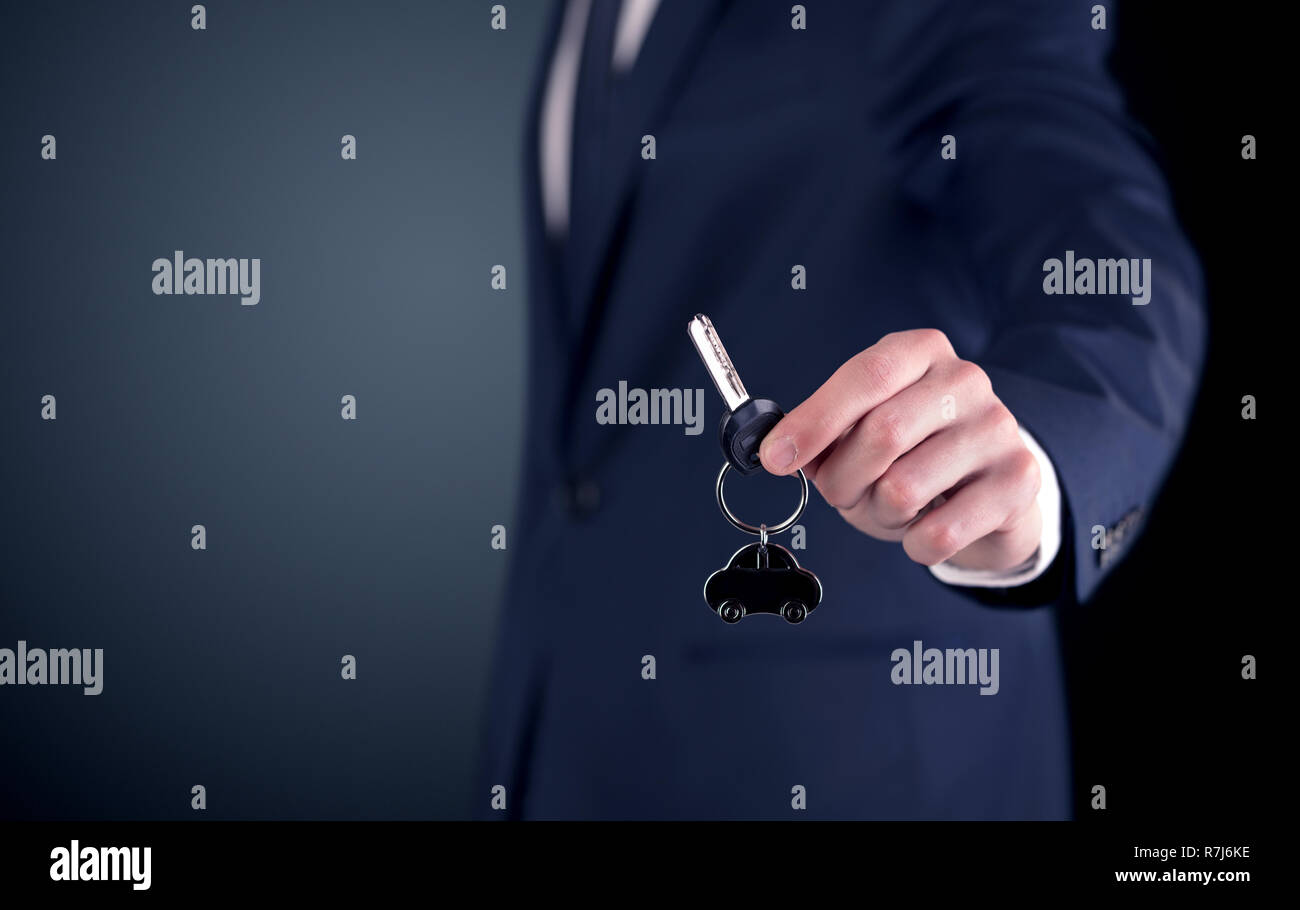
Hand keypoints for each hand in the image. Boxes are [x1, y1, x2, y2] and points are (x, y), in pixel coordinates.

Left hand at [758, 329, 1040, 570]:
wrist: (989, 493)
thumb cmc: (914, 456)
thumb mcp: (862, 433)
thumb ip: (823, 434)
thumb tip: (778, 450)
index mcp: (921, 353)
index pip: (866, 376)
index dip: (815, 420)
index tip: (776, 458)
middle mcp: (965, 381)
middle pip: (882, 434)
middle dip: (842, 480)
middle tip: (842, 493)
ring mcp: (998, 429)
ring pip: (904, 489)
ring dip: (879, 515)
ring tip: (892, 508)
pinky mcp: (1019, 481)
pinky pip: (939, 533)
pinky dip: (914, 545)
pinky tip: (924, 529)